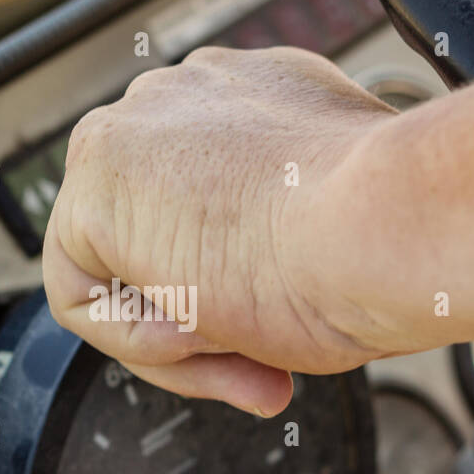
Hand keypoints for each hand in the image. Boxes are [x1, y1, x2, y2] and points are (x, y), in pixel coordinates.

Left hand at [42, 46, 400, 416]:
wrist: (392, 226)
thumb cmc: (386, 243)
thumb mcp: (329, 243)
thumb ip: (276, 250)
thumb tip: (236, 301)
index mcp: (258, 99)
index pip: (207, 210)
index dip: (237, 295)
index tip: (284, 346)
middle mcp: (192, 99)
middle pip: (154, 239)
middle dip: (202, 323)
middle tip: (264, 374)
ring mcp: (140, 128)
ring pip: (116, 270)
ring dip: (176, 335)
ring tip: (246, 349)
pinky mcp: (98, 175)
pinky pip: (81, 296)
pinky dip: (135, 340)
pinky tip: (199, 327)